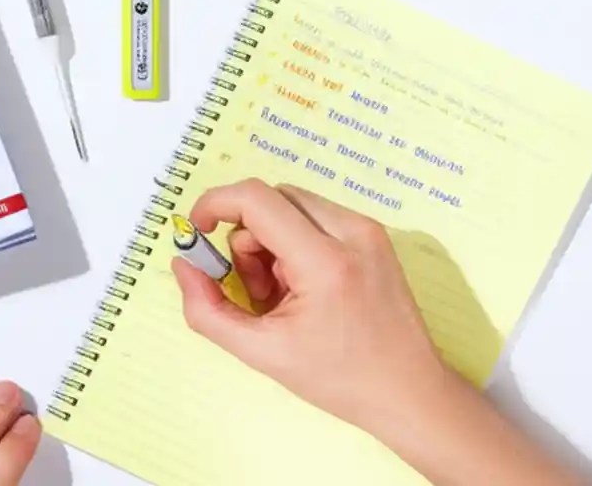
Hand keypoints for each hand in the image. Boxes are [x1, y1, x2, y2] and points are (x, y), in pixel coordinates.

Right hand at [172, 178, 447, 432]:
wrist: (409, 392)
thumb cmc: (340, 379)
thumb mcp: (261, 353)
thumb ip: (207, 309)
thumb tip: (182, 264)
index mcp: (325, 262)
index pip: (256, 199)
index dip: (214, 204)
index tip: (197, 231)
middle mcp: (352, 233)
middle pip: (271, 198)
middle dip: (245, 236)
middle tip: (254, 289)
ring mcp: (368, 231)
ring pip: (291, 206)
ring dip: (269, 241)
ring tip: (280, 294)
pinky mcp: (374, 236)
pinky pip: (315, 218)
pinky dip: (294, 244)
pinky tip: (303, 288)